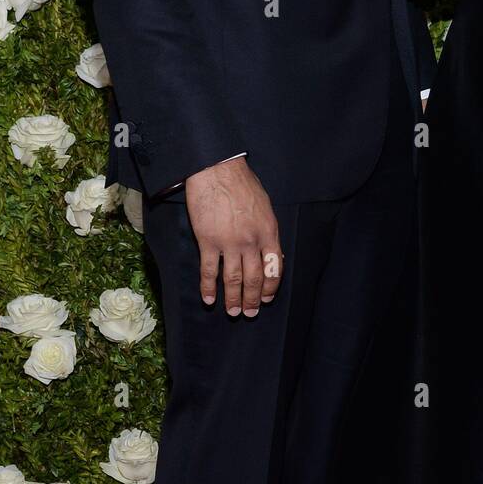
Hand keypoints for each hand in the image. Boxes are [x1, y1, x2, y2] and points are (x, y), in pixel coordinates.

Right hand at [185, 158, 282, 316]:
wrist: (217, 170)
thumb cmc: (242, 183)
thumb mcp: (265, 206)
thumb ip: (267, 230)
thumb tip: (270, 252)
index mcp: (268, 231)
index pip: (274, 267)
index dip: (270, 286)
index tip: (266, 297)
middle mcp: (251, 241)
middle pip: (254, 278)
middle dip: (252, 299)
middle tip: (249, 313)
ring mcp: (229, 243)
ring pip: (233, 279)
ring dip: (233, 299)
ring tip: (232, 312)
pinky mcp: (208, 241)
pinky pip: (209, 271)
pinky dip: (208, 288)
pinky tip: (209, 299)